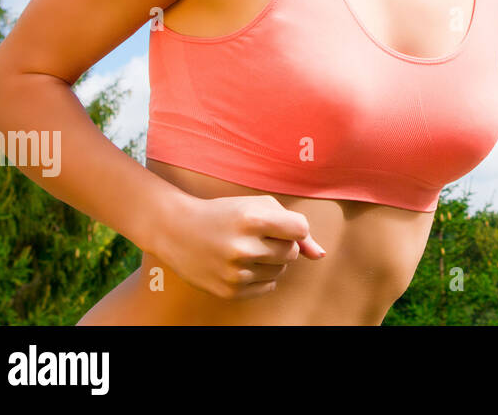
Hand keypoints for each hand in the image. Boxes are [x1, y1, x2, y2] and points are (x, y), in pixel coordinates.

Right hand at [155, 192, 326, 299]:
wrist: (177, 230)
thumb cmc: (225, 213)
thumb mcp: (258, 206)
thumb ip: (294, 228)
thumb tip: (320, 255)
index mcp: (252, 220)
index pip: (300, 230)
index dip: (293, 228)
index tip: (278, 225)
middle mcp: (243, 248)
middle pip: (292, 253)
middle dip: (282, 244)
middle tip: (258, 237)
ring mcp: (235, 273)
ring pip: (281, 270)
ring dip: (271, 260)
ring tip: (247, 248)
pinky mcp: (229, 291)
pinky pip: (268, 286)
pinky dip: (261, 275)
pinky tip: (242, 263)